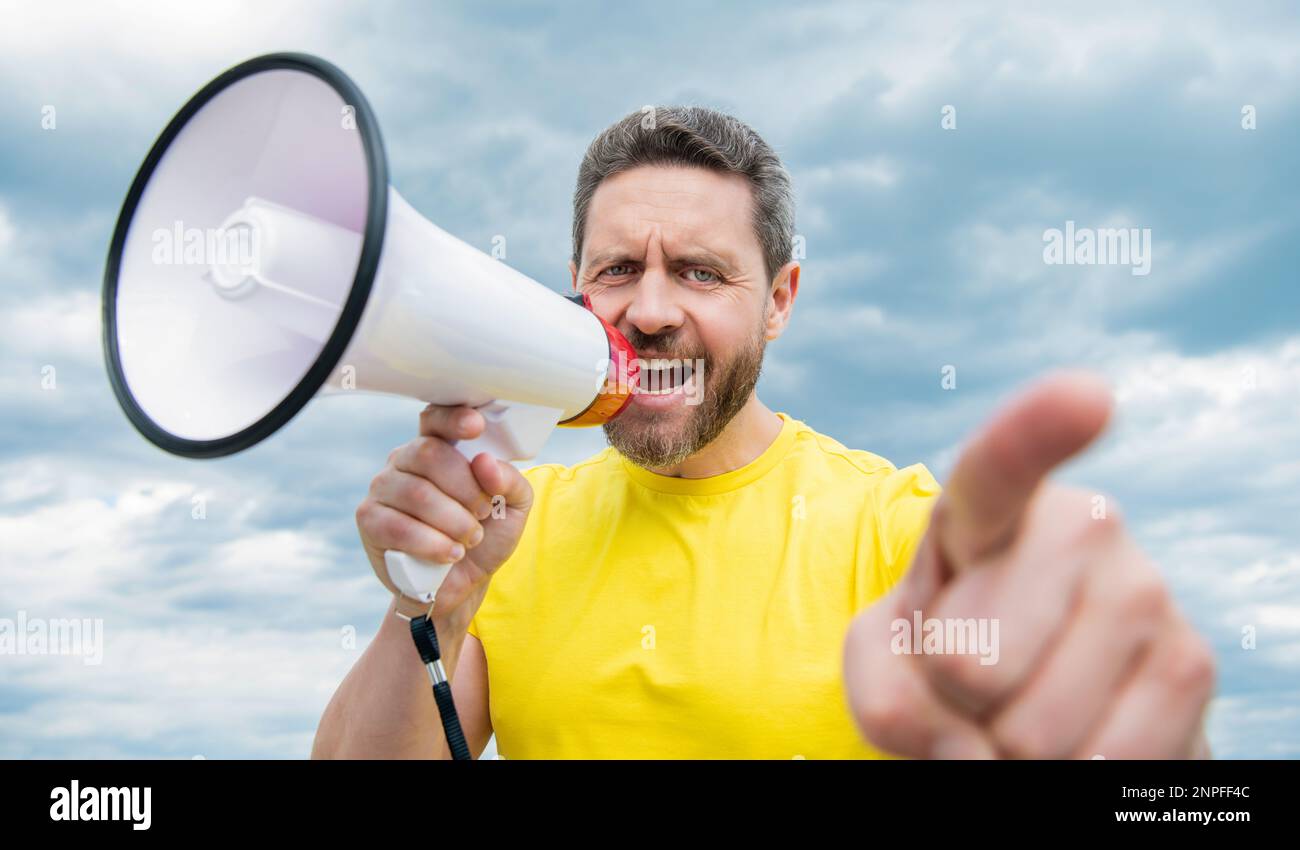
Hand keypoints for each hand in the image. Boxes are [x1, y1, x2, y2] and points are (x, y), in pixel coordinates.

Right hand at [356, 404, 532, 635]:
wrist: (460, 584)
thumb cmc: (483, 537)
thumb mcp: (511, 508)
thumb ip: (509, 481)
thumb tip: (485, 462)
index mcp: (437, 447)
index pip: (436, 420)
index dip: (453, 420)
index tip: (476, 427)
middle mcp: (404, 460)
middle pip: (429, 454)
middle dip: (465, 487)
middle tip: (482, 511)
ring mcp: (383, 488)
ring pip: (416, 492)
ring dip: (453, 520)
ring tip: (469, 539)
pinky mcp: (369, 520)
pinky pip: (398, 526)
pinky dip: (431, 543)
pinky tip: (450, 553)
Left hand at [843, 372, 1215, 758]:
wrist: (1033, 702)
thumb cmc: (945, 660)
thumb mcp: (884, 660)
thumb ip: (884, 685)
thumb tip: (973, 732)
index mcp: (986, 510)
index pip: (998, 470)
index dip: (1035, 434)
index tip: (1087, 397)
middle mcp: (1078, 526)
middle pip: (970, 661)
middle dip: (952, 702)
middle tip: (972, 680)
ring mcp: (1146, 590)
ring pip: (1031, 731)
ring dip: (1004, 750)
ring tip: (1017, 708)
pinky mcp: (1191, 662)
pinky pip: (1098, 766)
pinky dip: (1062, 782)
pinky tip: (1072, 740)